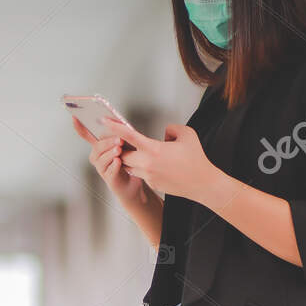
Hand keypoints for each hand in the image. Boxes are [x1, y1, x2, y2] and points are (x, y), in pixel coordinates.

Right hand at [72, 116, 148, 215]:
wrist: (134, 182)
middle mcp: (97, 157)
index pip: (86, 135)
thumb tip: (117, 122)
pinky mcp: (109, 179)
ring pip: (101, 159)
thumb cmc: (128, 161)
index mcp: (99, 147)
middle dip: (106, 143)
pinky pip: (110, 171)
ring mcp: (102, 169)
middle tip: (118, 139)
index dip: (79, 127)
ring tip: (118, 149)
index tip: (75, 117)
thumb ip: (119, 133)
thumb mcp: (124, 144)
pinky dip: (114, 166)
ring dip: (110, 153)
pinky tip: (118, 161)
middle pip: (97, 148)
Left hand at [103, 118, 233, 208]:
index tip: (105, 122)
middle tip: (125, 142)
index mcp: (154, 149)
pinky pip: (140, 174)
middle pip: (123, 154)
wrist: (201, 183)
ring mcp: (148, 176)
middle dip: (122, 148)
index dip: (115, 127)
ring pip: (129, 166)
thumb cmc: (196, 159)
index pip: (129, 136)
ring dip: (131, 159)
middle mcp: (147, 164)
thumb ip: (171, 129)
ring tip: (142, 153)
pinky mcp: (151, 184)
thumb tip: (163, 133)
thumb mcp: (187, 134)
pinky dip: (142, 168)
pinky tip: (156, 165)